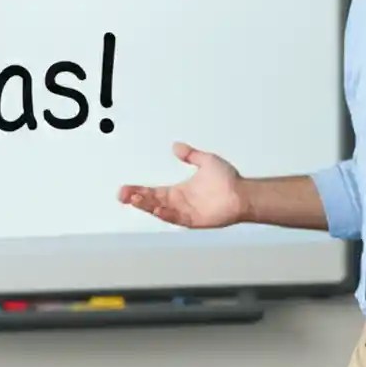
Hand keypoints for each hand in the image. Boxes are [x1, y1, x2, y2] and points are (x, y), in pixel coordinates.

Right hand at [117, 142, 247, 228]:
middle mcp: (179, 202)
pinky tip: (157, 209)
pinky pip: (176, 218)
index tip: (125, 189)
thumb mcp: (206, 161)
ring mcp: (186, 212)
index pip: (153, 191)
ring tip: (134, 200)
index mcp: (179, 191)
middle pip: (152, 201)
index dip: (138, 190)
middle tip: (122, 195)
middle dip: (136, 199)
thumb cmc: (228, 181)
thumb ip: (190, 154)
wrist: (243, 193)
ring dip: (147, 206)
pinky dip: (166, 214)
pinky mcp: (194, 220)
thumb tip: (177, 146)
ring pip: (160, 210)